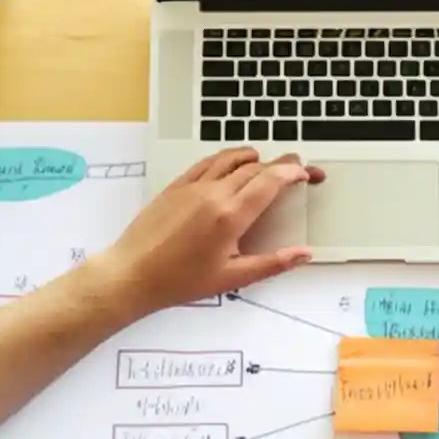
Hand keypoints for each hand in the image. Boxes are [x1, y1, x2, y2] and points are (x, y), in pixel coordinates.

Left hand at [95, 148, 323, 316]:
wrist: (131, 275)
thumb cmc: (178, 281)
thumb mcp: (232, 278)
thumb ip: (272, 263)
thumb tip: (304, 254)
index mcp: (230, 216)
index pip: (270, 182)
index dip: (293, 173)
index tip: (306, 173)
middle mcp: (213, 194)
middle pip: (255, 167)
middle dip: (280, 165)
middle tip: (296, 169)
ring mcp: (192, 187)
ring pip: (230, 159)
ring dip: (253, 156)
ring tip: (266, 160)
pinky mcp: (175, 187)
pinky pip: (205, 163)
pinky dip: (224, 158)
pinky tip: (229, 163)